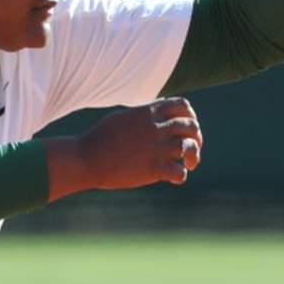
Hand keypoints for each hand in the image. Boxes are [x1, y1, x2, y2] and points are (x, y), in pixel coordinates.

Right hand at [45, 97, 202, 198]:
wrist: (87, 158)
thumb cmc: (101, 138)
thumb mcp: (124, 117)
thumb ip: (144, 113)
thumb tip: (158, 106)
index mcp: (148, 113)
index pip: (183, 106)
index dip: (189, 116)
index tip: (185, 127)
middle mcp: (156, 127)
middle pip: (192, 127)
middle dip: (196, 138)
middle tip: (190, 149)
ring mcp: (156, 147)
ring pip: (190, 147)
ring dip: (194, 156)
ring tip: (190, 163)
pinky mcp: (154, 168)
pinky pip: (180, 172)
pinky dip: (180, 176)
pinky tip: (173, 178)